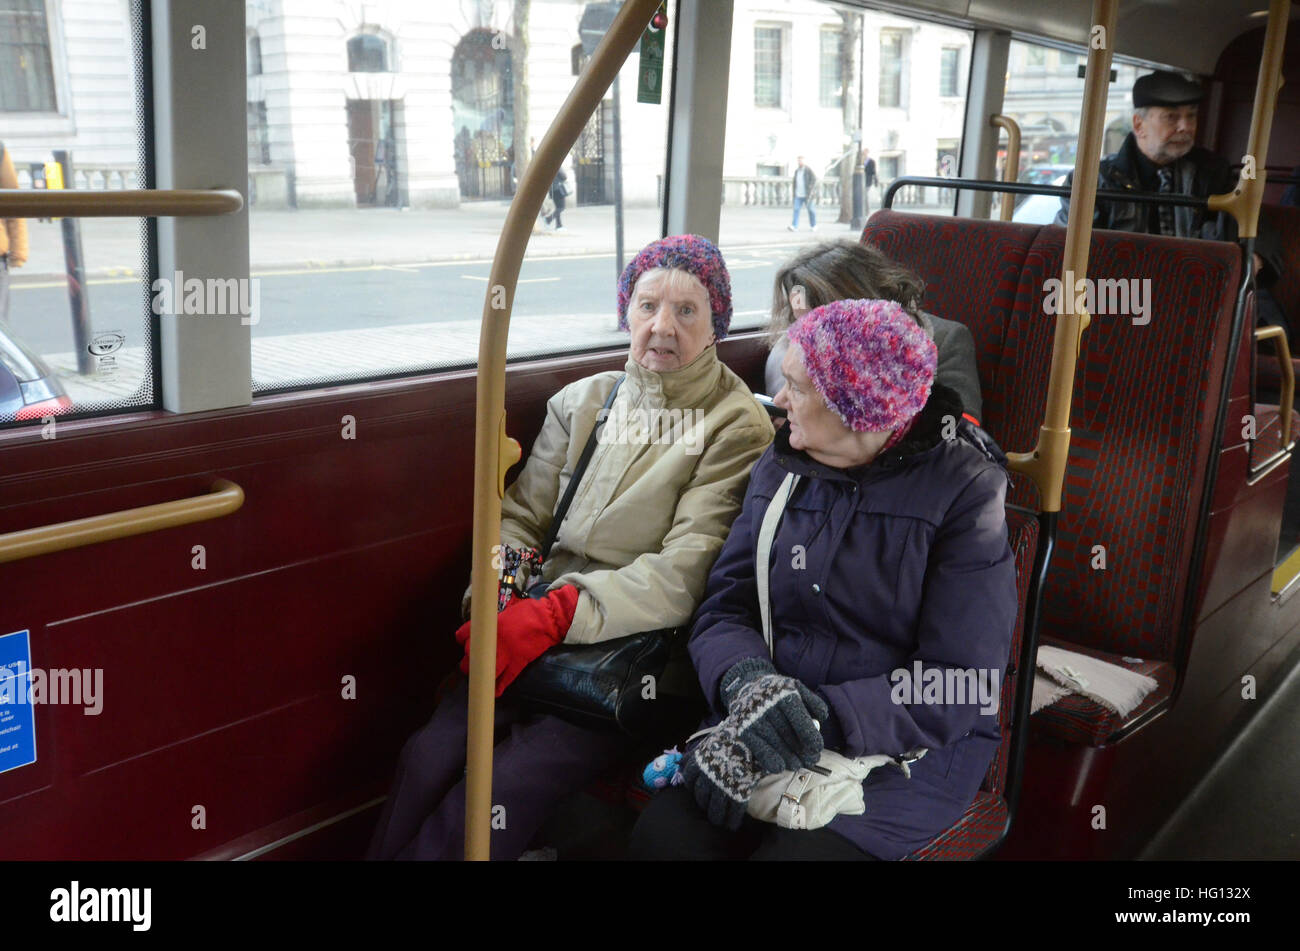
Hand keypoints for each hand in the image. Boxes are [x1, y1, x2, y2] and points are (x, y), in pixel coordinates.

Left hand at [454, 585, 579, 696]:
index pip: (464, 634)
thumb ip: (493, 623)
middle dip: (468, 660)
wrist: (548, 619)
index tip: (463, 641)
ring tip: (477, 678)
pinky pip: (505, 679)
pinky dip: (498, 687)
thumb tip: (486, 630)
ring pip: (485, 670)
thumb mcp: (505, 612)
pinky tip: (494, 693)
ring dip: (479, 675)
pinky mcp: (518, 663)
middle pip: (471, 654)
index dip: (462, 639)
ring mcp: (506, 654)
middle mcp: (494, 641)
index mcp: (490, 626)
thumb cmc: (528, 611)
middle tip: (470, 662)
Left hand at [681, 719, 762, 830]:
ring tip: (720, 822)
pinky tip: (732, 825)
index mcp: (699, 763)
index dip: (693, 788)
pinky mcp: (736, 793)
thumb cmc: (732, 736)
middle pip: (701, 797)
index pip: (690, 780)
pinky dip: (731, 820)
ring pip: (714, 807)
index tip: (698, 792)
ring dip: (716, 816)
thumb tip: (680, 762)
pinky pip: (732, 811)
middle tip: (710, 810)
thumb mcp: (711, 741)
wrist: (750, 734)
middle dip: (705, 805)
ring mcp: (721, 786)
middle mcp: (706, 776)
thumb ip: (696, 754)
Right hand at [721, 658, 828, 772]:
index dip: (810, 737)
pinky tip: (780, 767)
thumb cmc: (778, 691)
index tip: (817, 748)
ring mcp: (754, 718)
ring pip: (776, 744)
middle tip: (812, 760)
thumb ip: (812, 702)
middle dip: (802, 751)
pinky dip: (770, 760)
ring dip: (789, 758)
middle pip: (789, 734)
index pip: (800, 719)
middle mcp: (768, 705)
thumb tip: (821, 719)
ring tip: (798, 764)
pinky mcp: (744, 729)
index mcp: (784, 694)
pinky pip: (759, 748)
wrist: (745, 686)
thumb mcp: (796, 688)